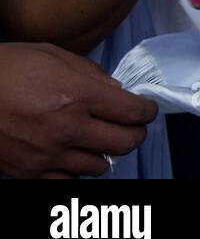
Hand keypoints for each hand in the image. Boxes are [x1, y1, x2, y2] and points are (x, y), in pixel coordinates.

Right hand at [0, 43, 157, 177]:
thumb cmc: (8, 67)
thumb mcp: (55, 56)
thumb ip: (93, 76)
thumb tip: (118, 94)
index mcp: (78, 96)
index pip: (133, 113)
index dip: (147, 111)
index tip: (146, 108)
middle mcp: (67, 128)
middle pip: (125, 143)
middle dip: (135, 133)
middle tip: (131, 125)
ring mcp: (47, 155)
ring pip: (100, 166)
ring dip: (107, 153)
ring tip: (99, 138)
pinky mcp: (28, 173)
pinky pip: (69, 182)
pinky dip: (78, 171)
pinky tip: (74, 154)